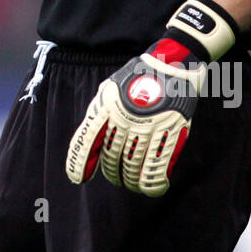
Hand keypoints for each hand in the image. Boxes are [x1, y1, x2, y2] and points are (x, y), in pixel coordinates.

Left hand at [65, 0, 238, 196]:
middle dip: (112, 174)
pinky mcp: (169, 132)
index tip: (78, 178)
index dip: (80, 163)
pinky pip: (156, 167)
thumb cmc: (139, 77)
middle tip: (117, 176)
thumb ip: (100, 114)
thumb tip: (92, 143)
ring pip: (132, 168)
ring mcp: (147, 127)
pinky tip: (153, 187)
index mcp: (105, 107)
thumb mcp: (110, 89)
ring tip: (133, 182)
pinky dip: (153, 183)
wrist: (171, 64)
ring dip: (131, 181)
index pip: (87, 140)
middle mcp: (123, 119)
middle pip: (111, 160)